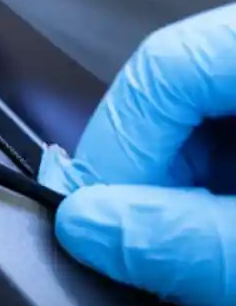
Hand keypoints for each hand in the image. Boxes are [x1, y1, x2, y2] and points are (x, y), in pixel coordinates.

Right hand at [40, 3, 235, 305]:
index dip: (117, 146)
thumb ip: (180, 239)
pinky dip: (225, 178)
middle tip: (154, 240)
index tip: (105, 216)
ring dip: (189, 180)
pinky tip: (230, 220)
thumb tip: (84, 224)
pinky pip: (235, 124)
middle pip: (181, 87)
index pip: (163, 64)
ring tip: (208, 241)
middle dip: (154, 171)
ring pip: (208, 109)